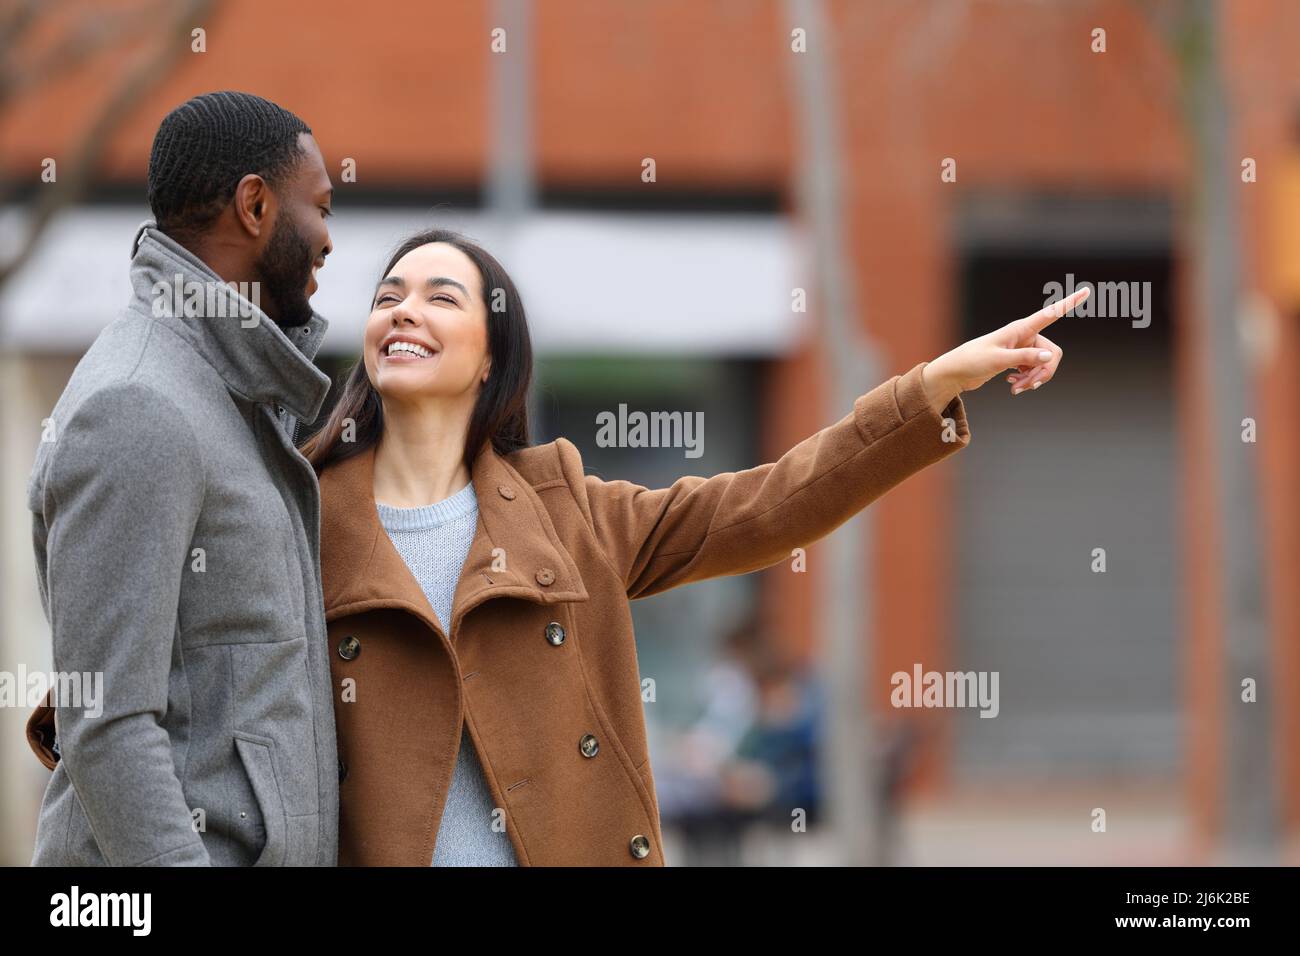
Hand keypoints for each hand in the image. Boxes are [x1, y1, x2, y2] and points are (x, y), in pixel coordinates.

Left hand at [921, 287, 1088, 411]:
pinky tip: (1013, 386)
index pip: (1049, 314)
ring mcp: (1021, 349)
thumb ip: (1024, 358)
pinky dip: (1027, 381)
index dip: (1069, 303)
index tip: (1087, 292)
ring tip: (1017, 389)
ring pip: (1044, 365)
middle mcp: (1024, 336)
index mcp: (1020, 329)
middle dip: (1045, 372)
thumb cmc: (972, 361)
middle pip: (1052, 353)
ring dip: (1034, 379)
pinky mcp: (1017, 361)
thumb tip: (1051, 357)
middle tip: (1029, 386)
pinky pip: (1034, 371)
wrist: (956, 373)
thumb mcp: (998, 361)